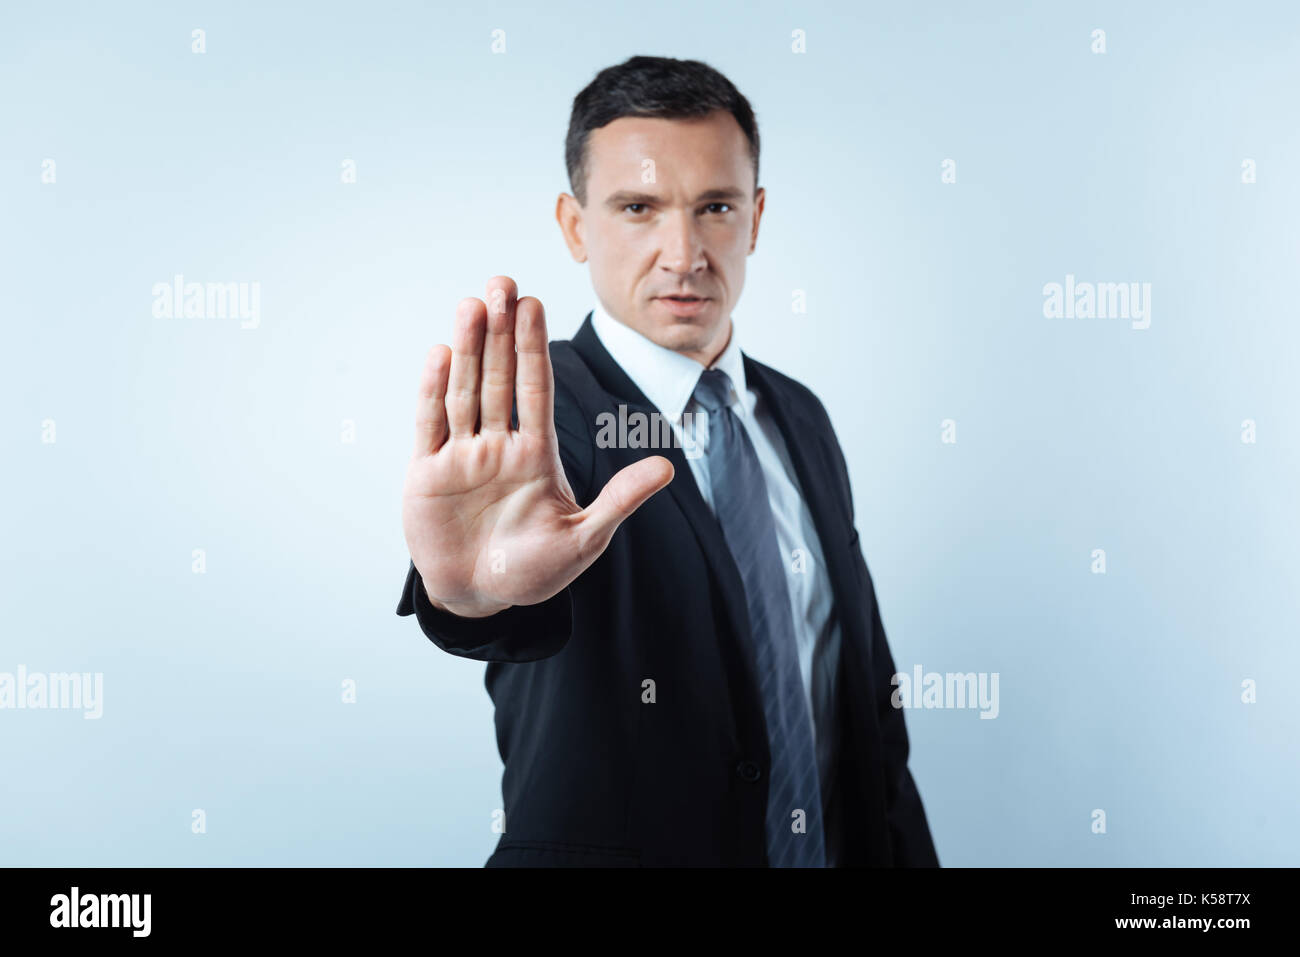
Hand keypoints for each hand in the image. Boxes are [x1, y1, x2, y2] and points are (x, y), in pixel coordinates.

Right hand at [402, 277, 674, 617]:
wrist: (481, 599)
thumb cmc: (533, 571)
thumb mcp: (584, 538)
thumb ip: (619, 500)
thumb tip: (667, 467)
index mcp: (535, 455)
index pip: (536, 390)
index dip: (535, 348)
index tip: (536, 304)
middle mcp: (497, 446)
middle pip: (499, 378)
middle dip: (501, 332)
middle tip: (502, 283)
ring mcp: (461, 457)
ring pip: (466, 392)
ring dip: (469, 349)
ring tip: (472, 305)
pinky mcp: (427, 475)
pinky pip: (431, 426)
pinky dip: (433, 391)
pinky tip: (441, 353)